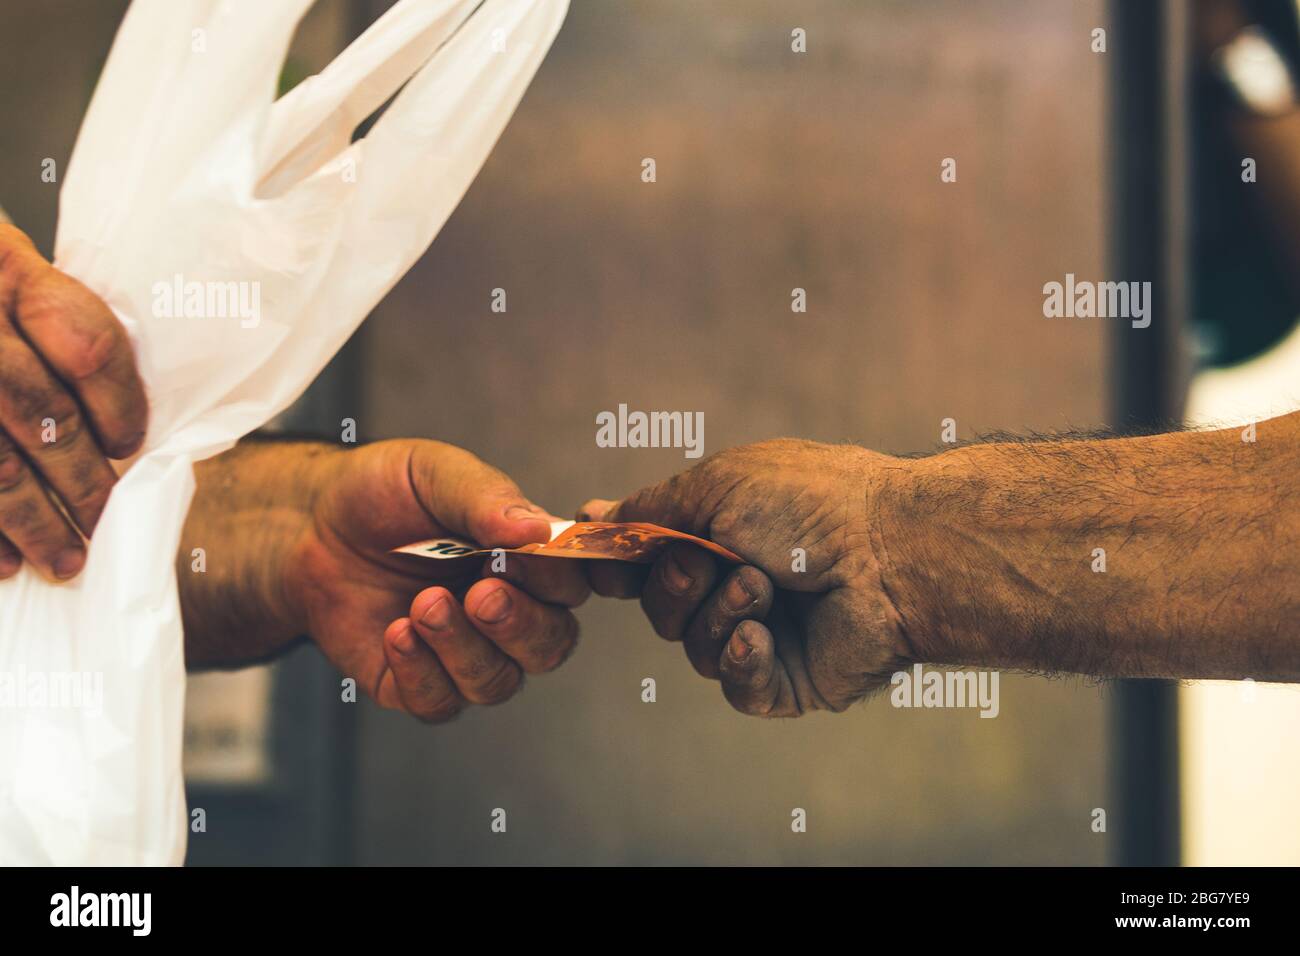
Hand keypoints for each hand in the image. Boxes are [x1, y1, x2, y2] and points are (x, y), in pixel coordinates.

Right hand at [0, 225, 146, 580]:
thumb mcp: (2, 265)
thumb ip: (53, 321)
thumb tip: (118, 417)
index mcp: (6, 270)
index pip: (84, 345)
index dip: (118, 404)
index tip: (130, 444)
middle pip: (40, 413)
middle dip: (81, 479)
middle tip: (105, 518)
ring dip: (34, 523)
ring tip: (67, 560)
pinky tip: (4, 562)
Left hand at [284, 440, 589, 721]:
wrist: (307, 526)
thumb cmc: (382, 493)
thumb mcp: (433, 474)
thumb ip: (486, 498)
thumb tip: (539, 530)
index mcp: (526, 559)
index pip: (571, 584)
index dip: (553, 578)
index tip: (515, 557)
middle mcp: (507, 611)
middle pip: (550, 646)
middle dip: (519, 627)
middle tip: (480, 595)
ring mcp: (464, 652)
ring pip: (497, 682)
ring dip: (463, 649)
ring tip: (422, 606)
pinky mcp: (416, 683)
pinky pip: (440, 703)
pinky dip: (421, 673)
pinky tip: (396, 633)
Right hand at [580, 439, 914, 716]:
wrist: (891, 551)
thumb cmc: (809, 503)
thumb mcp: (716, 485)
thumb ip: (650, 509)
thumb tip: (591, 516)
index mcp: (726, 532)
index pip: (652, 561)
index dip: (629, 566)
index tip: (611, 562)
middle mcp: (743, 582)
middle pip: (663, 609)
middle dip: (678, 587)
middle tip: (712, 562)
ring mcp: (769, 634)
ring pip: (696, 649)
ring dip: (719, 614)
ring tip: (764, 587)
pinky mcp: (791, 681)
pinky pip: (737, 686)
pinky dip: (741, 659)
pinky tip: (761, 634)